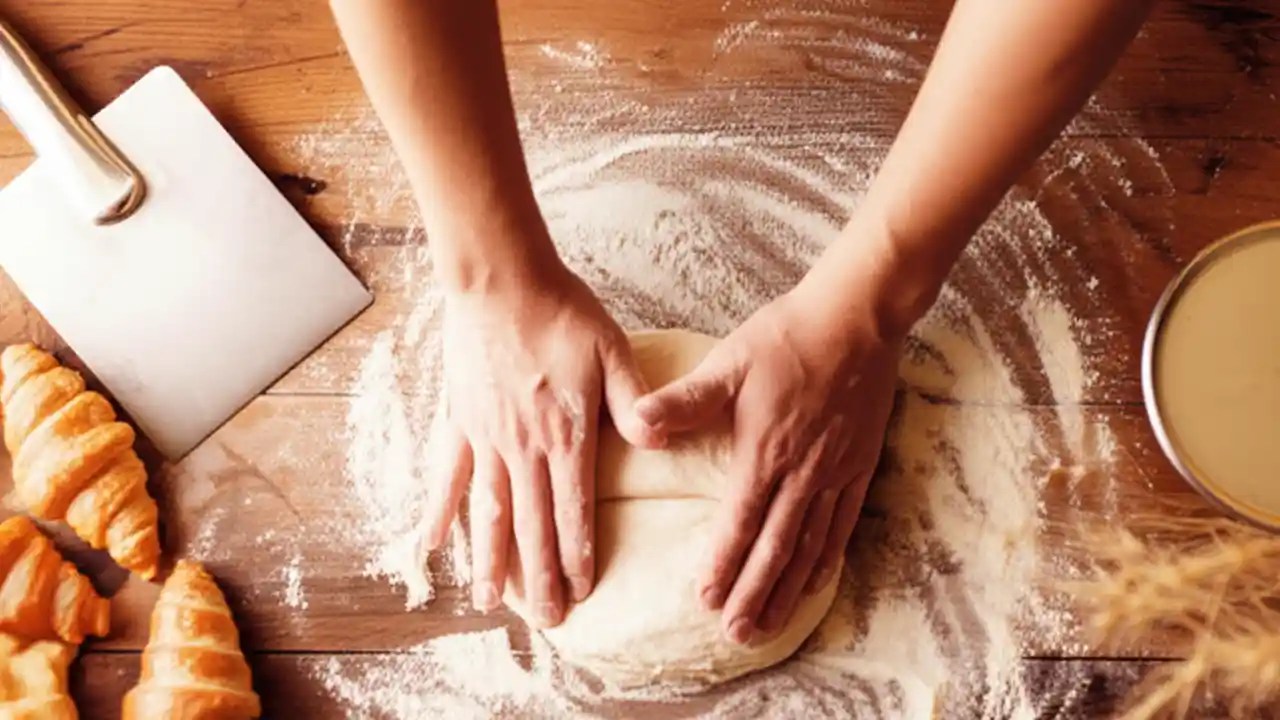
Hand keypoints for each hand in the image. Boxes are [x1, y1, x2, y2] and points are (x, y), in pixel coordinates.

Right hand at [422, 256, 662, 626]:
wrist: (500, 280)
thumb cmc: (561, 312)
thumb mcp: (612, 351)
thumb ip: (634, 402)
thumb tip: (657, 442)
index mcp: (564, 433)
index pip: (573, 508)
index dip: (577, 553)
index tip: (581, 592)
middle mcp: (522, 446)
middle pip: (531, 523)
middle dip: (541, 575)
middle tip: (548, 620)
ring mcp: (484, 437)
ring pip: (489, 511)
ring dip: (492, 559)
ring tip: (492, 602)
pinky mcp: (458, 421)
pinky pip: (447, 476)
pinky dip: (439, 511)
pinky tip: (431, 544)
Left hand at [635, 284, 900, 644]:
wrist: (855, 318)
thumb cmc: (786, 338)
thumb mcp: (727, 363)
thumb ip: (683, 402)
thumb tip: (639, 425)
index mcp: (763, 452)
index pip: (740, 522)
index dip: (724, 565)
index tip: (706, 601)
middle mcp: (801, 472)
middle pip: (776, 548)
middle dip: (754, 595)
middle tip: (736, 634)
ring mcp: (834, 473)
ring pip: (810, 545)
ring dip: (788, 589)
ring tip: (769, 624)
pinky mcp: (858, 466)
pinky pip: (843, 524)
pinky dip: (828, 559)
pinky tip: (817, 582)